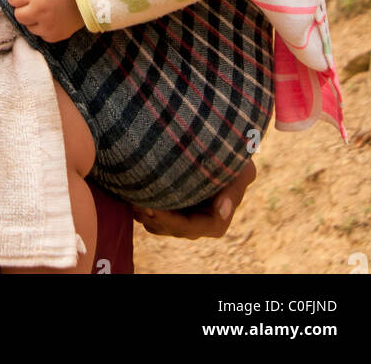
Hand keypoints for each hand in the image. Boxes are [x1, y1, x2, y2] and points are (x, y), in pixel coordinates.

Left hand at [7, 0, 83, 41]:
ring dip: (35, 19)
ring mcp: (48, 25)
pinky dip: (46, 28)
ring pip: (29, 26)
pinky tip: (55, 17)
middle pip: (18, 15)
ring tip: (48, 9)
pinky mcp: (57, 35)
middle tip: (37, 2)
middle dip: (25, 8)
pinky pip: (42, 35)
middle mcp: (39, 10)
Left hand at [130, 159, 256, 238]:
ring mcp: (184, 215)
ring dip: (144, 214)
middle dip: (152, 217)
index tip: (149, 207)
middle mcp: (198, 223)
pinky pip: (154, 213)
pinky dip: (143, 205)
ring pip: (160, 225)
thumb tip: (222, 211)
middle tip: (133, 201)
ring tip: (129, 196)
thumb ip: (233, 190)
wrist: (219, 141)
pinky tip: (131, 191)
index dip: (169, 222)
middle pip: (171, 229)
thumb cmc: (233, 156)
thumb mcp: (241, 170)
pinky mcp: (172, 204)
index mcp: (215, 221)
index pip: (189, 228)